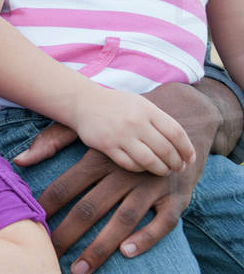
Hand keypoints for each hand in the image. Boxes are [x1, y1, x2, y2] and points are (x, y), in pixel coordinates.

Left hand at [15, 83, 216, 273]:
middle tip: (51, 256)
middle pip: (91, 207)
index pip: (66, 185)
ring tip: (81, 269)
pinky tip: (126, 252)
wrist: (178, 124)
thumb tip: (18, 160)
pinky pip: (163, 222)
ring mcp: (150, 186)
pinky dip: (146, 237)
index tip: (31, 226)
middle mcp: (123, 173)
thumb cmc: (121, 133)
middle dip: (69, 234)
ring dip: (101, 247)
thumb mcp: (86, 130)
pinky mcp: (175, 198)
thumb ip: (51, 141)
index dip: (48, 206)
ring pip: (123, 219)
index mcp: (98, 158)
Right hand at [71, 88, 193, 174]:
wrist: (83, 102)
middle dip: (176, 163)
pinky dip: (140, 169)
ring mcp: (120, 134)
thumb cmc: (117, 105)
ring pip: (150, 161)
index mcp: (147, 110)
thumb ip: (160, 120)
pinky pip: (130, 164)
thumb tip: (183, 146)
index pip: (176, 133)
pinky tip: (143, 167)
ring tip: (163, 171)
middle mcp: (135, 122)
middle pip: (165, 150)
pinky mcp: (106, 145)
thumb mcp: (140, 104)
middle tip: (178, 168)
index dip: (187, 149)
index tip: (189, 159)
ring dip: (160, 170)